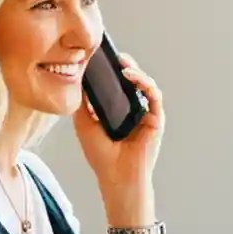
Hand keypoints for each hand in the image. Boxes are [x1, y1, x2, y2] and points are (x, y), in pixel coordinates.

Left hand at [72, 51, 164, 196]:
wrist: (116, 177)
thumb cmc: (101, 157)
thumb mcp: (84, 124)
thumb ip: (82, 103)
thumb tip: (76, 79)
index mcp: (118, 112)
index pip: (118, 86)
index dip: (112, 71)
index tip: (102, 58)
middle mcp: (134, 112)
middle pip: (133, 82)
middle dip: (125, 66)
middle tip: (114, 55)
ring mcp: (146, 115)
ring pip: (145, 85)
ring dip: (136, 71)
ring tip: (122, 63)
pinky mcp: (156, 120)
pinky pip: (154, 96)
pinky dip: (144, 83)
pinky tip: (130, 76)